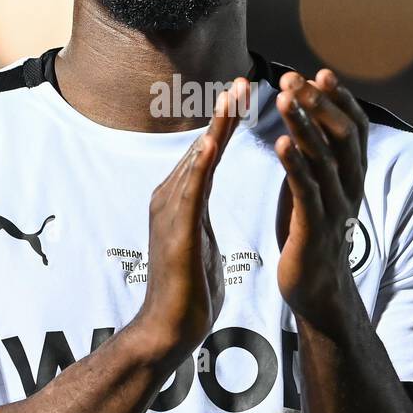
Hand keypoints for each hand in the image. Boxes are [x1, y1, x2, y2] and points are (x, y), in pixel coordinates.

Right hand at [135, 78, 248, 361]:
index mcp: (179, 202)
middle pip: (201, 147)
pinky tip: (214, 139)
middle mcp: (170, 198)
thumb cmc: (189, 295)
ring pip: (197, 158)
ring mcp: (170, 211)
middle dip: (221, 114)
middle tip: (241, 81)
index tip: (243, 98)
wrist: (169, 330)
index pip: (205, 155)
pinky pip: (191, 188)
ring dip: (216, 125)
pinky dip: (202, 162)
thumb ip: (200, 222)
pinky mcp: (176, 228)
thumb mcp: (201, 246)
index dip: (223, 124)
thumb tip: (202, 210)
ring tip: (234, 96)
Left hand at [273, 68, 369, 325]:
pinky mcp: (314, 230)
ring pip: (324, 159)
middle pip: (342, 136)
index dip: (340, 100)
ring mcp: (335, 209)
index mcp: (352, 176)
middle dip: (319, 104)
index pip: (354, 129)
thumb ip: (319, 156)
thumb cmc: (312, 233)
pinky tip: (281, 144)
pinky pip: (307, 192)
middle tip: (294, 78)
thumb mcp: (319, 187)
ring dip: (303, 126)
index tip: (321, 72)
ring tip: (285, 98)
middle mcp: (350, 188)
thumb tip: (307, 116)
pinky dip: (295, 166)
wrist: (318, 292)